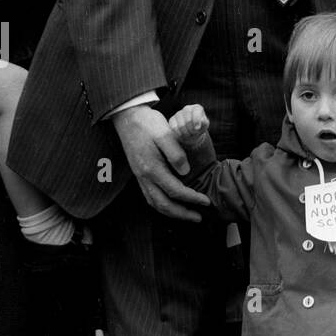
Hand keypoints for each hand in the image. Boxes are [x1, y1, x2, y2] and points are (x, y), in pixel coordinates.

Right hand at [112, 105, 209, 221]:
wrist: (128, 118)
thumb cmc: (149, 124)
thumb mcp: (165, 134)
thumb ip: (176, 154)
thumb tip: (186, 173)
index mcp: (152, 168)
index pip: (175, 190)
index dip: (192, 198)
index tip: (206, 202)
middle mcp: (144, 177)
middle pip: (163, 204)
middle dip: (182, 213)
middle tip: (199, 218)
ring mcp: (140, 177)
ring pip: (155, 204)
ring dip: (172, 212)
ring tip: (187, 215)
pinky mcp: (139, 175)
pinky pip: (150, 197)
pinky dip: (162, 205)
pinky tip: (171, 204)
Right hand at [168, 104, 209, 148]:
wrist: (191, 132)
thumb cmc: (200, 127)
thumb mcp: (204, 125)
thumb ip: (204, 123)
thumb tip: (199, 123)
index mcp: (197, 108)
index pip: (196, 112)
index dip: (196, 121)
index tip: (197, 128)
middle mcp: (187, 108)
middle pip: (188, 121)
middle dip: (192, 130)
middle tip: (193, 133)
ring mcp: (178, 113)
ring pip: (181, 125)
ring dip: (186, 133)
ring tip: (189, 134)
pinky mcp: (172, 119)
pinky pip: (174, 128)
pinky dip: (179, 133)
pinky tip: (182, 134)